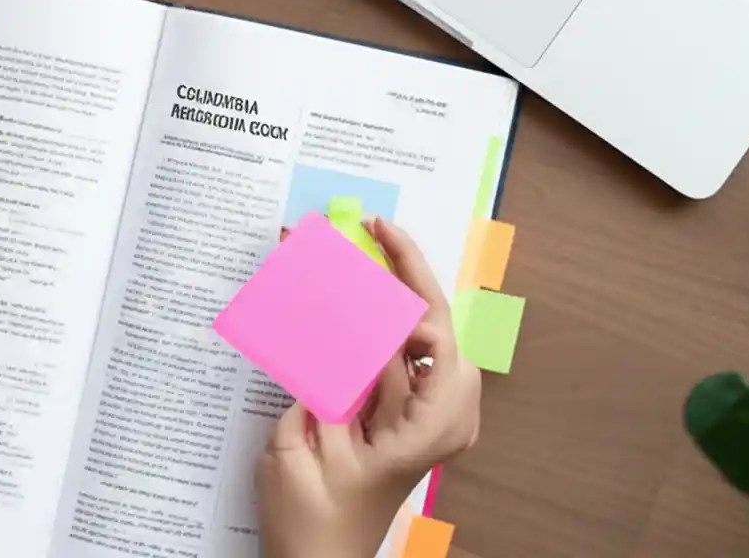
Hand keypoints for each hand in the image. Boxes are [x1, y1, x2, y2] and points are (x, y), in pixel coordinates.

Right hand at [256, 217, 480, 557]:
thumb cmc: (311, 520)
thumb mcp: (305, 441)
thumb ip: (325, 372)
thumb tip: (334, 304)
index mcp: (429, 426)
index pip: (429, 330)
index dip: (403, 276)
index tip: (372, 235)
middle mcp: (443, 417)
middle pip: (431, 324)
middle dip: (400, 273)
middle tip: (368, 229)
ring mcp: (427, 416)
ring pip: (416, 336)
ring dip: (386, 295)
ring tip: (354, 254)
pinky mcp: (403, 416)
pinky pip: (399, 357)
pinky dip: (375, 326)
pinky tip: (348, 301)